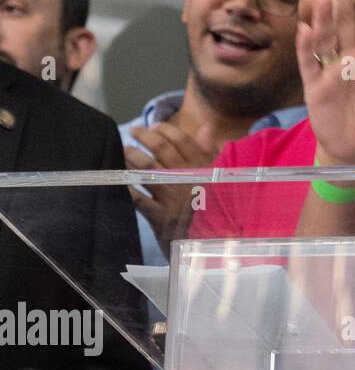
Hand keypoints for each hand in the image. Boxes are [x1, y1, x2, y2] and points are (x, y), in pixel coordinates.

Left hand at [126, 122, 217, 249]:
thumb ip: (212, 152)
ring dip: (132, 157)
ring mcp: (173, 198)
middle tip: (134, 131)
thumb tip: (206, 128)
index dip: (167, 130)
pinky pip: (138, 200)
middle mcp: (188, 180)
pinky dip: (127, 189)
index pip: (183, 142)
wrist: (215, 244)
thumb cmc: (217, 210)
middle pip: (162, 150)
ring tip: (123, 150)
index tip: (155, 125)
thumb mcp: (221, 179)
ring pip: (147, 170)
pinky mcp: (161, 217)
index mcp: (204, 170)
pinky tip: (118, 180)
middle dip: (145, 137)